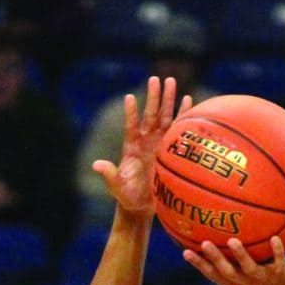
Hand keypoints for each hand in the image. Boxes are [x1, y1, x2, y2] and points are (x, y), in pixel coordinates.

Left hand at [93, 76, 186, 216]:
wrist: (143, 205)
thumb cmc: (128, 196)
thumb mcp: (117, 187)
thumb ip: (109, 175)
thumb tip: (96, 166)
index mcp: (132, 147)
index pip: (131, 127)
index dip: (131, 114)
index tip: (129, 98)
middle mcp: (145, 140)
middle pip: (150, 115)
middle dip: (154, 98)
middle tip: (156, 79)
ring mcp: (159, 143)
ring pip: (164, 117)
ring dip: (168, 100)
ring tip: (170, 81)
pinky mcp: (171, 149)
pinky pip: (178, 128)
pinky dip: (183, 115)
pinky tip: (188, 100)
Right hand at [184, 235, 284, 284]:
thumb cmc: (261, 279)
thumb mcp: (243, 273)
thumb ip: (230, 257)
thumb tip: (212, 229)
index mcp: (234, 284)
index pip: (213, 275)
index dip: (199, 264)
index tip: (185, 251)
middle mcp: (246, 283)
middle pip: (227, 273)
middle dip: (215, 259)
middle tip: (205, 243)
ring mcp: (263, 279)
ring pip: (250, 268)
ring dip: (241, 255)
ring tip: (233, 241)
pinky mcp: (281, 274)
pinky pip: (279, 261)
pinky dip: (277, 250)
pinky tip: (275, 237)